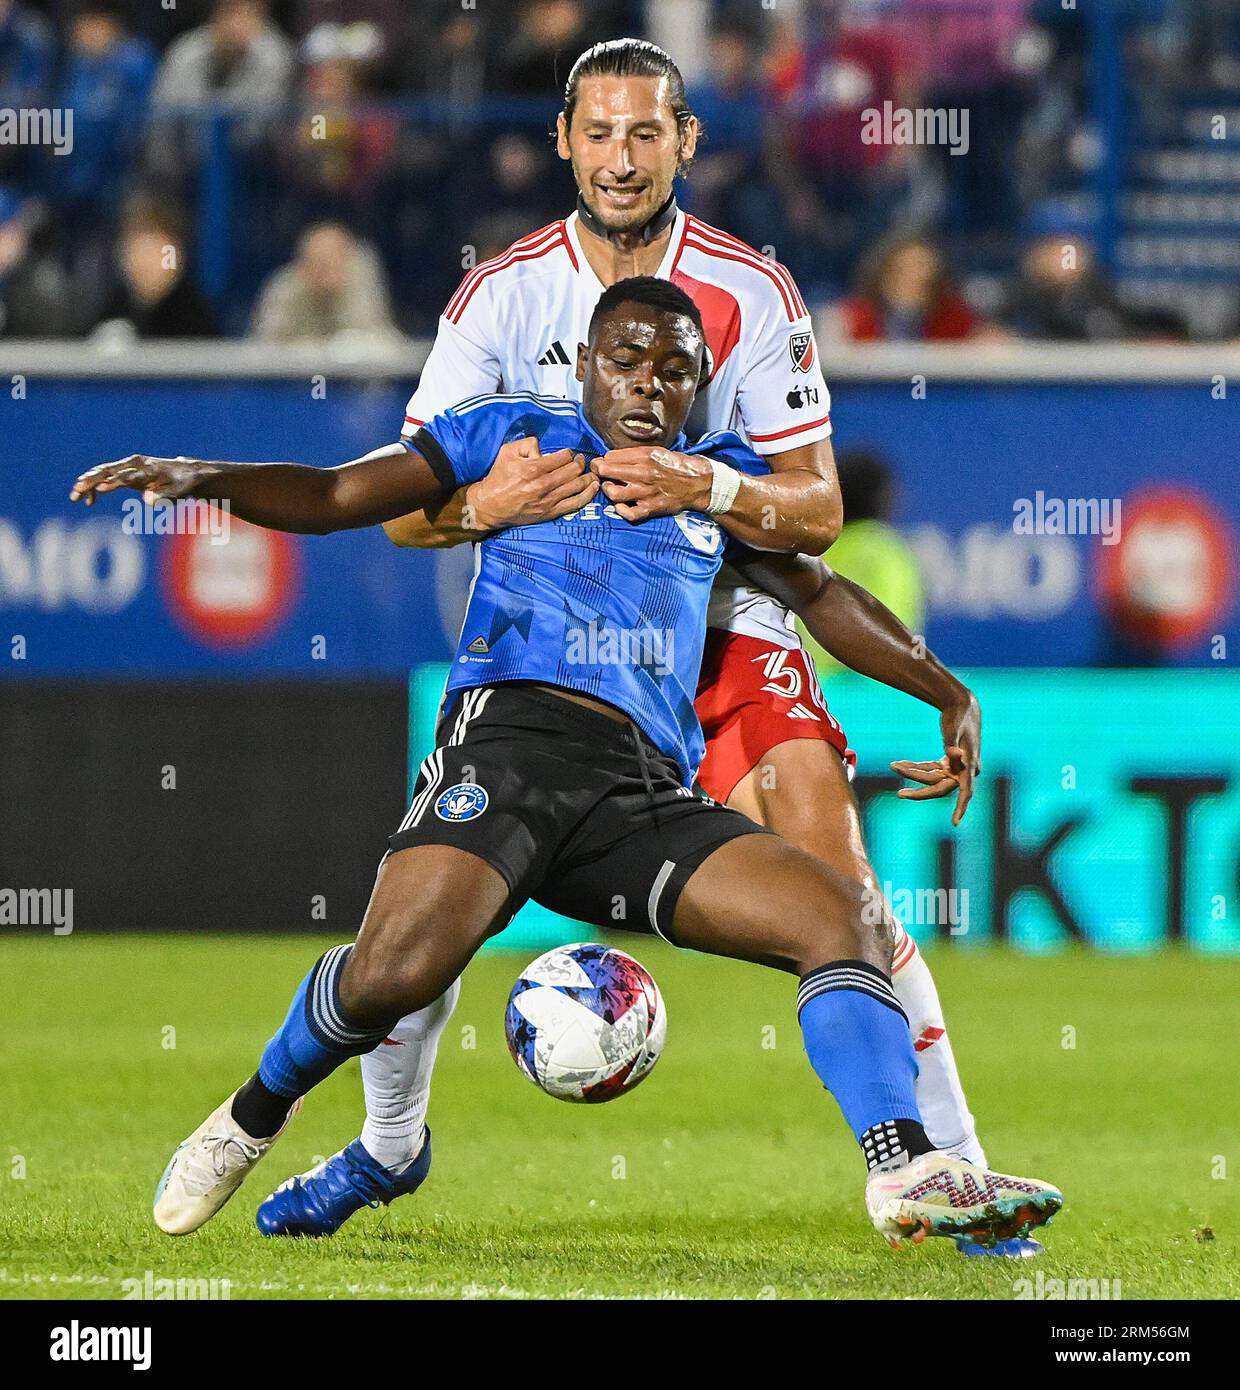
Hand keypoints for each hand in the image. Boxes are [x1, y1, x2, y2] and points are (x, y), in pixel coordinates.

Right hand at [70, 455, 204, 505]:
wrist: (184, 472)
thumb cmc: (182, 483)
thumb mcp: (178, 491)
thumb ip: (163, 496)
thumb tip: (147, 502)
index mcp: (148, 469)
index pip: (128, 476)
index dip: (115, 482)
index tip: (101, 489)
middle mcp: (134, 464)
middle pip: (109, 470)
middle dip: (92, 480)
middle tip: (77, 490)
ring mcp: (128, 466)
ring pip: (103, 472)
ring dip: (88, 482)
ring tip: (74, 496)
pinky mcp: (125, 471)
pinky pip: (105, 477)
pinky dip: (96, 487)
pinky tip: (89, 502)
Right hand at [465, 436, 595, 530]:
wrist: (490, 505)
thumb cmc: (499, 476)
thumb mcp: (508, 451)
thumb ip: (528, 443)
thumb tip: (544, 448)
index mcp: (534, 468)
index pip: (563, 457)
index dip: (569, 453)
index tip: (569, 453)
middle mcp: (543, 484)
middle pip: (573, 470)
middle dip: (580, 463)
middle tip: (581, 460)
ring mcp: (548, 500)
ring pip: (578, 485)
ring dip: (588, 477)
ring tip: (591, 472)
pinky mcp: (550, 513)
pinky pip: (576, 503)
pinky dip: (588, 494)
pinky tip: (594, 487)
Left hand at [592, 446, 711, 522]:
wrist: (697, 482)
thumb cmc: (674, 465)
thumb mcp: (655, 451)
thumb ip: (633, 454)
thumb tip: (610, 458)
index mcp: (644, 456)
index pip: (610, 457)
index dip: (603, 460)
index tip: (602, 463)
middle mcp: (643, 473)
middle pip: (606, 471)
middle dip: (598, 472)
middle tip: (599, 474)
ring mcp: (646, 493)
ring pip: (613, 493)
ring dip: (607, 490)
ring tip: (610, 488)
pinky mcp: (650, 508)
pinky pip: (628, 513)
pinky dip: (620, 510)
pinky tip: (621, 505)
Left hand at [890, 692, 981, 826]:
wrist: (963, 704)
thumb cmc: (960, 715)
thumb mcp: (954, 727)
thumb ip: (951, 742)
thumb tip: (952, 754)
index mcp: (970, 765)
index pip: (966, 792)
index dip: (961, 808)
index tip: (955, 823)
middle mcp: (964, 770)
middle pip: (939, 786)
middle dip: (919, 790)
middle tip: (899, 794)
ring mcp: (956, 766)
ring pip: (932, 777)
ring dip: (913, 772)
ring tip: (894, 765)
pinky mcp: (948, 761)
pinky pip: (930, 769)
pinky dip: (916, 766)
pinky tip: (900, 763)